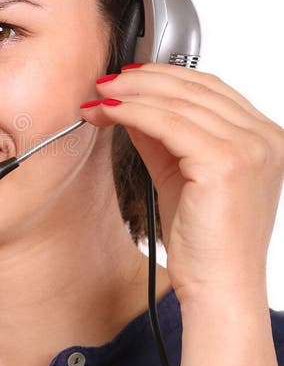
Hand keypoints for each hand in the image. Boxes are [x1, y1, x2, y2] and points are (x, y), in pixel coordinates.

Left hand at [80, 64, 283, 307]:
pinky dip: (132, 112)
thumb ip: (162, 137)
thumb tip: (129, 103)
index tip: (128, 78)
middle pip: (195, 88)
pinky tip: (109, 113)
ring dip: (130, 95)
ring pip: (178, 101)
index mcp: (266, 139)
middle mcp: (266, 139)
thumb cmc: (206, 243)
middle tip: (105, 83)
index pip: (212, 89)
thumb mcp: (180, 175)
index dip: (165, 76)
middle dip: (142, 81)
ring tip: (99, 98)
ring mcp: (250, 148)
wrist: (219, 288)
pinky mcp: (226, 162)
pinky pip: (167, 122)